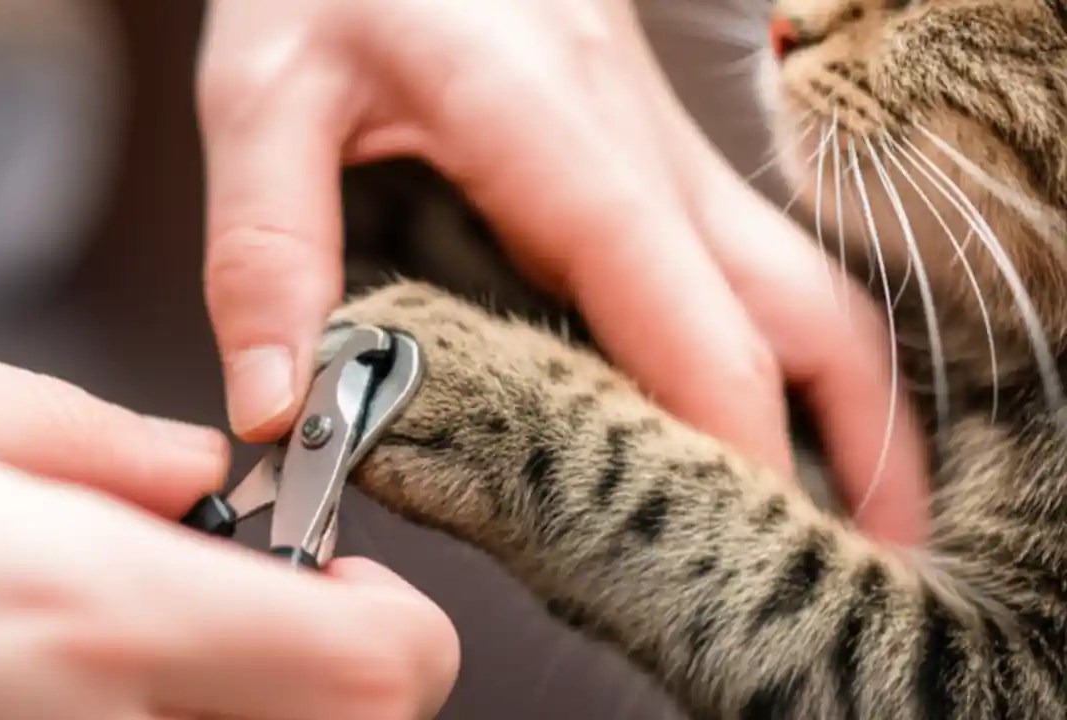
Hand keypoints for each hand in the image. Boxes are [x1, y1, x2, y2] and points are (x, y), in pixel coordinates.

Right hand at [0, 325, 458, 718]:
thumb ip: (90, 444)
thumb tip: (187, 473)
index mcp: (98, 613)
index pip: (382, 669)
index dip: (390, 615)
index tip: (330, 562)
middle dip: (324, 660)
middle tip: (250, 593)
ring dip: (248, 693)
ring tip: (133, 622)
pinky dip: (157, 708)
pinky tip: (66, 666)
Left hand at [197, 0, 928, 543]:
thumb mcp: (266, 94)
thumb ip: (268, 253)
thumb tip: (282, 409)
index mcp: (549, 126)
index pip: (670, 303)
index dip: (721, 434)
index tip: (733, 544)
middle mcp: (638, 141)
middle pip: (791, 304)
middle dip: (843, 444)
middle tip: (854, 568)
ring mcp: (662, 147)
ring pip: (800, 283)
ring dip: (845, 401)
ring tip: (856, 519)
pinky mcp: (652, 156)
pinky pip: (748, 267)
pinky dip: (786, 357)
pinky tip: (778, 421)